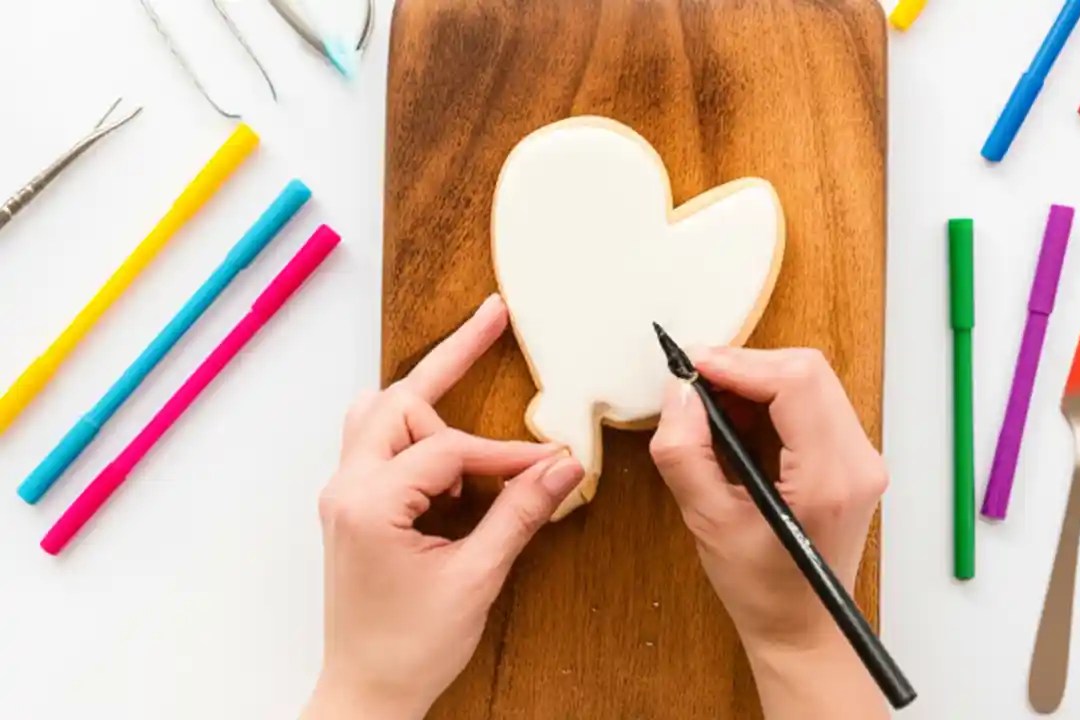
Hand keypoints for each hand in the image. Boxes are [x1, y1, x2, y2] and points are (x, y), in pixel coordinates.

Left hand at [303, 295, 583, 719]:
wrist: (366, 695)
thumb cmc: (407, 649)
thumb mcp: (475, 579)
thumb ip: (519, 514)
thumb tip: (560, 466)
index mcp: (369, 504)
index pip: (448, 448)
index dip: (506, 452)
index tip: (551, 461)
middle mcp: (348, 489)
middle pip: (399, 400)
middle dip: (450, 364)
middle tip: (493, 318)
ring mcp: (346, 497)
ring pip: (379, 413)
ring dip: (426, 393)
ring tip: (468, 359)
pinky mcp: (355, 508)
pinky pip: (378, 444)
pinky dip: (415, 429)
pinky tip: (449, 433)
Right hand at [649, 347, 887, 717]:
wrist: (803, 629)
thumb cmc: (762, 591)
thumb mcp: (708, 523)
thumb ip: (686, 454)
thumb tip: (678, 394)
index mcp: (829, 480)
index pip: (796, 383)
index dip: (739, 364)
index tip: (692, 367)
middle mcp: (858, 462)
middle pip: (807, 371)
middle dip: (744, 367)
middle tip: (694, 385)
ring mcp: (861, 458)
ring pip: (810, 381)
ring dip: (756, 381)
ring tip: (710, 407)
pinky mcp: (852, 458)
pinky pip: (812, 402)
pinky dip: (770, 398)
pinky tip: (736, 421)